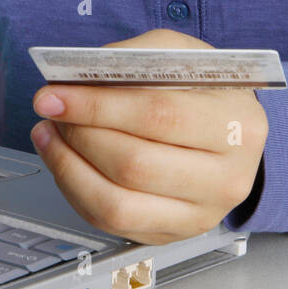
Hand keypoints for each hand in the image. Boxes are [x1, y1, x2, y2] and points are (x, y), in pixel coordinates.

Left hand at [30, 29, 267, 243]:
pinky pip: (111, 224)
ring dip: (68, 167)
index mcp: (237, 126)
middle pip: (135, 165)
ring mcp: (201, 214)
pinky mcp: (173, 234)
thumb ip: (135, 57)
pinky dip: (75, 190)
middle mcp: (227, 178)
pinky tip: (64, 159)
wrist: (233, 134)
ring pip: (118, 204)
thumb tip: (81, 74)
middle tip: (52, 109)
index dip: (98, 106)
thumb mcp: (181, 54)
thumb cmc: (204, 91)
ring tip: (50, 134)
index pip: (158, 116)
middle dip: (79, 134)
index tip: (55, 94)